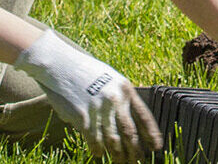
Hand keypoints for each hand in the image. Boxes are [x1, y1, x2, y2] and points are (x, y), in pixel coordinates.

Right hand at [15, 28, 161, 161]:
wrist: (61, 64)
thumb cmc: (87, 71)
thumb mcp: (110, 79)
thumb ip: (120, 98)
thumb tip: (129, 121)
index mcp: (125, 89)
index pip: (144, 116)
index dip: (152, 134)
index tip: (156, 147)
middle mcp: (115, 100)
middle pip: (130, 133)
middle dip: (136, 151)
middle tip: (139, 162)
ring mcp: (99, 109)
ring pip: (113, 140)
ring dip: (118, 155)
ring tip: (121, 163)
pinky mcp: (83, 117)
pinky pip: (94, 139)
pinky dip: (97, 149)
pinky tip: (99, 154)